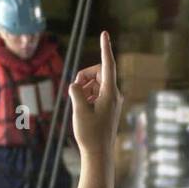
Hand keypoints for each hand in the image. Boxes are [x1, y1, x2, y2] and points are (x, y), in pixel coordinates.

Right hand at [69, 31, 121, 157]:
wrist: (99, 154)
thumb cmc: (90, 134)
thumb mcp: (79, 111)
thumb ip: (76, 92)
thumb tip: (75, 85)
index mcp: (110, 93)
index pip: (107, 65)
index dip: (105, 48)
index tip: (105, 33)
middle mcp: (114, 95)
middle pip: (100, 72)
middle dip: (85, 75)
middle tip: (74, 88)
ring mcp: (112, 101)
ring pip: (97, 83)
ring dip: (84, 87)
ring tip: (77, 102)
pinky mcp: (108, 108)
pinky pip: (97, 93)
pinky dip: (87, 95)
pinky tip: (81, 108)